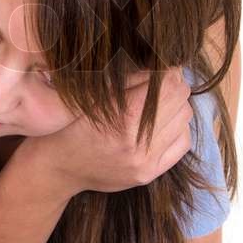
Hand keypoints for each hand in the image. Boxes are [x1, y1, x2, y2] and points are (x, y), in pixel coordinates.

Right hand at [37, 68, 192, 196]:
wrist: (57, 169)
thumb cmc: (69, 126)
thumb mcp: (94, 97)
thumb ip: (129, 81)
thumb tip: (162, 68)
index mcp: (122, 120)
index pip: (168, 87)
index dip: (169, 73)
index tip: (163, 68)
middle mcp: (137, 144)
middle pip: (180, 102)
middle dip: (174, 88)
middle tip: (161, 84)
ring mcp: (145, 163)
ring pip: (184, 121)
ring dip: (176, 108)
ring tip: (160, 105)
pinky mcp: (149, 174)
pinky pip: (182, 144)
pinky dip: (177, 129)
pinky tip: (163, 124)